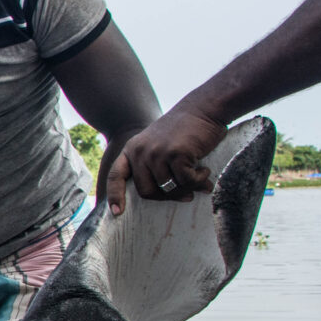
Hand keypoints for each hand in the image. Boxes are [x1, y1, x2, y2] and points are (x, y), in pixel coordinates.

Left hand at [105, 106, 226, 213]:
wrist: (203, 108)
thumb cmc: (184, 130)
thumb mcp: (157, 144)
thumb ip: (151, 165)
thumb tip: (162, 195)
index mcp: (132, 149)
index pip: (116, 176)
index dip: (115, 195)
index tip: (117, 212)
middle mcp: (140, 152)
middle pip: (146, 191)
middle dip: (167, 198)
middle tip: (186, 196)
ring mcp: (157, 153)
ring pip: (168, 188)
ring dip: (188, 188)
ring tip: (200, 179)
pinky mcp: (176, 154)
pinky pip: (185, 181)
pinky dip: (198, 181)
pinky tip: (205, 171)